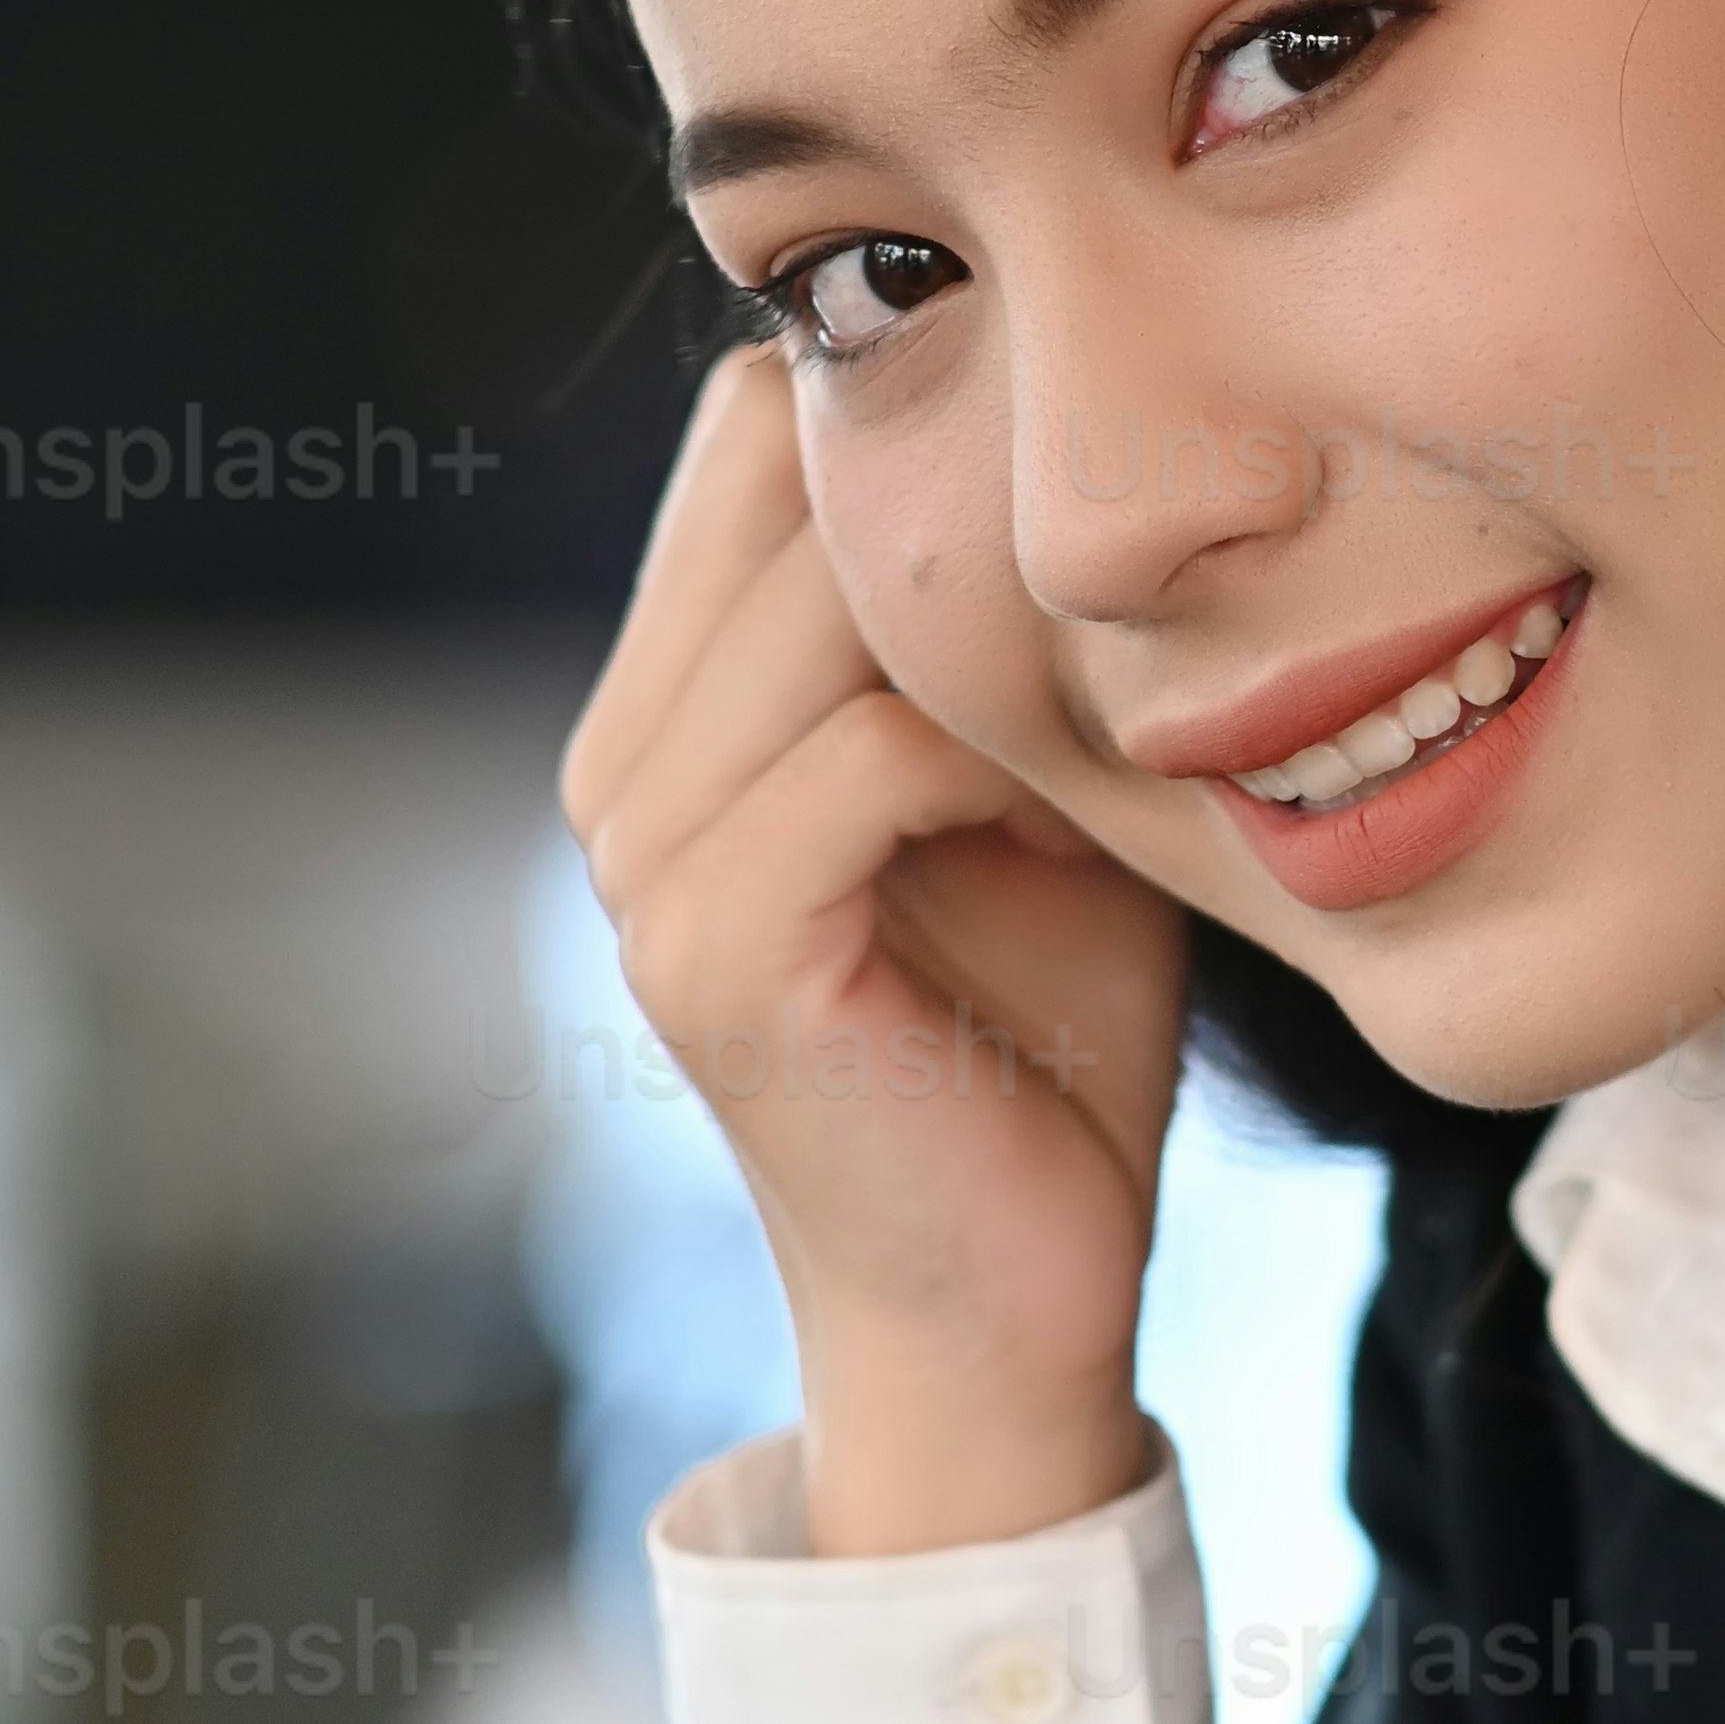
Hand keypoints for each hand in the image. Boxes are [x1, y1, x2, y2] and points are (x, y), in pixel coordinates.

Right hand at [559, 345, 1192, 1550]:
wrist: (1015, 1306)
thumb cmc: (1050, 1039)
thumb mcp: (1025, 774)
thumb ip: (983, 615)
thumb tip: (1045, 417)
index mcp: (664, 713)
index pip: (751, 428)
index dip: (924, 443)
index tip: (1069, 577)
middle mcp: (616, 772)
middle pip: (780, 481)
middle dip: (967, 536)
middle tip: (1107, 661)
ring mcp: (640, 863)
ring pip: (827, 601)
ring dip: (996, 652)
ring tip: (1094, 757)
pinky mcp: (711, 948)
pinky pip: (866, 754)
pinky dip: (998, 767)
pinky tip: (1069, 833)